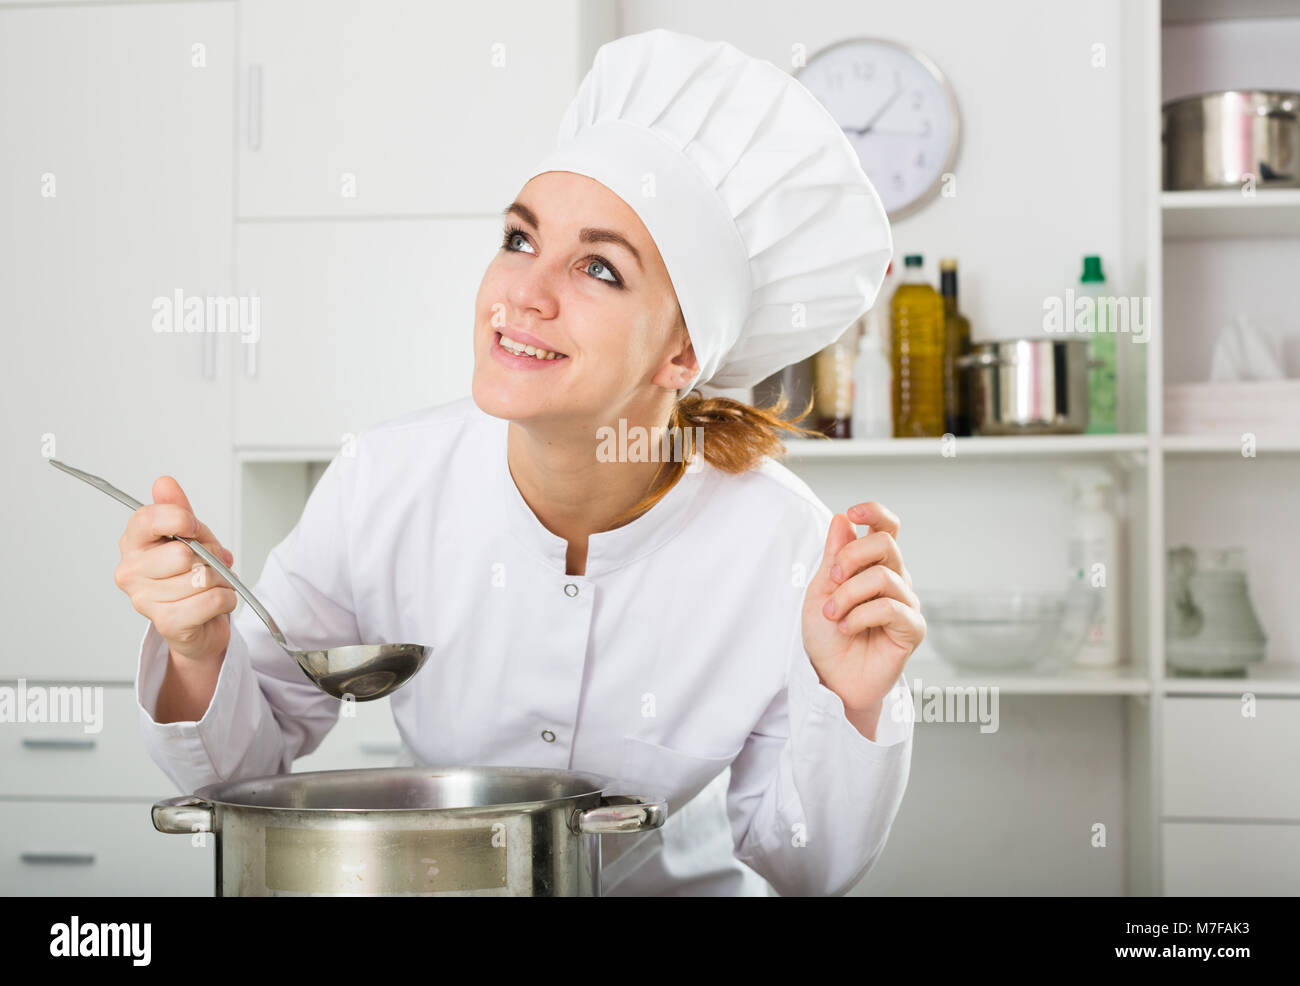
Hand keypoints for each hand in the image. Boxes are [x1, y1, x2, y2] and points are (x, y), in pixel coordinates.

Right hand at [113, 476, 237, 663]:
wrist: (201, 620)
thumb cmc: (193, 574)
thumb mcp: (191, 535)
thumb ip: (178, 509)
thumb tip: (164, 483)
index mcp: (132, 544)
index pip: (148, 519)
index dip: (181, 519)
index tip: (194, 527)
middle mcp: (130, 572)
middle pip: (183, 553)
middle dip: (209, 556)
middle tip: (209, 564)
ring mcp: (144, 600)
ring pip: (202, 578)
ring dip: (221, 580)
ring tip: (211, 585)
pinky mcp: (167, 623)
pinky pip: (212, 600)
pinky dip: (227, 599)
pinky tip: (216, 602)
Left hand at [801, 502, 924, 728]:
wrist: (830, 677)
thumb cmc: (826, 635)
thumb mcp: (821, 589)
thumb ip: (834, 556)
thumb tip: (842, 519)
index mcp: (874, 564)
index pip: (886, 527)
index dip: (874, 513)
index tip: (853, 513)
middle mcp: (895, 578)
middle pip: (885, 542)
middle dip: (851, 557)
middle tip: (832, 582)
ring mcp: (907, 602)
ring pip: (883, 576)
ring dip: (847, 595)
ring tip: (832, 616)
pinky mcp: (913, 628)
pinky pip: (890, 607)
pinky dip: (860, 616)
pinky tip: (848, 628)